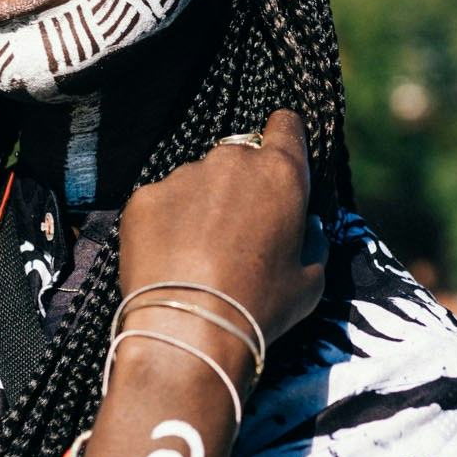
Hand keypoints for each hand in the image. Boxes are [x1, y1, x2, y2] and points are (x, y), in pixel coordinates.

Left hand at [118, 109, 327, 366]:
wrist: (189, 331)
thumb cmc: (260, 306)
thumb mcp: (311, 281)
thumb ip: (312, 241)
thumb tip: (306, 226)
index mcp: (280, 173)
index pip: (286, 125)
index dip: (284, 140)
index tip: (279, 162)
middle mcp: (231, 162)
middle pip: (239, 158)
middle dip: (240, 185)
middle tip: (236, 232)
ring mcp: (182, 176)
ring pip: (197, 179)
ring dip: (201, 204)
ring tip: (197, 253)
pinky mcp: (144, 197)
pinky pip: (162, 201)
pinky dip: (166, 222)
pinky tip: (169, 259)